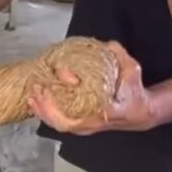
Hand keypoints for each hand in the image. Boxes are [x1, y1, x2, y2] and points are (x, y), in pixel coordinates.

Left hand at [27, 42, 156, 134]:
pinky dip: (46, 113)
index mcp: (107, 112)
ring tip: (32, 94)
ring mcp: (85, 127)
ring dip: (42, 110)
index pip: (85, 109)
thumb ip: (119, 55)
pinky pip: (59, 123)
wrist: (139, 114)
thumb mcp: (132, 70)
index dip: (71, 96)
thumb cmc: (135, 92)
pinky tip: (36, 101)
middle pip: (63, 122)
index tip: (68, 78)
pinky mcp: (80, 125)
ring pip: (58, 124)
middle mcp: (93, 123)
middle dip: (46, 106)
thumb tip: (107, 45)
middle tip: (36, 88)